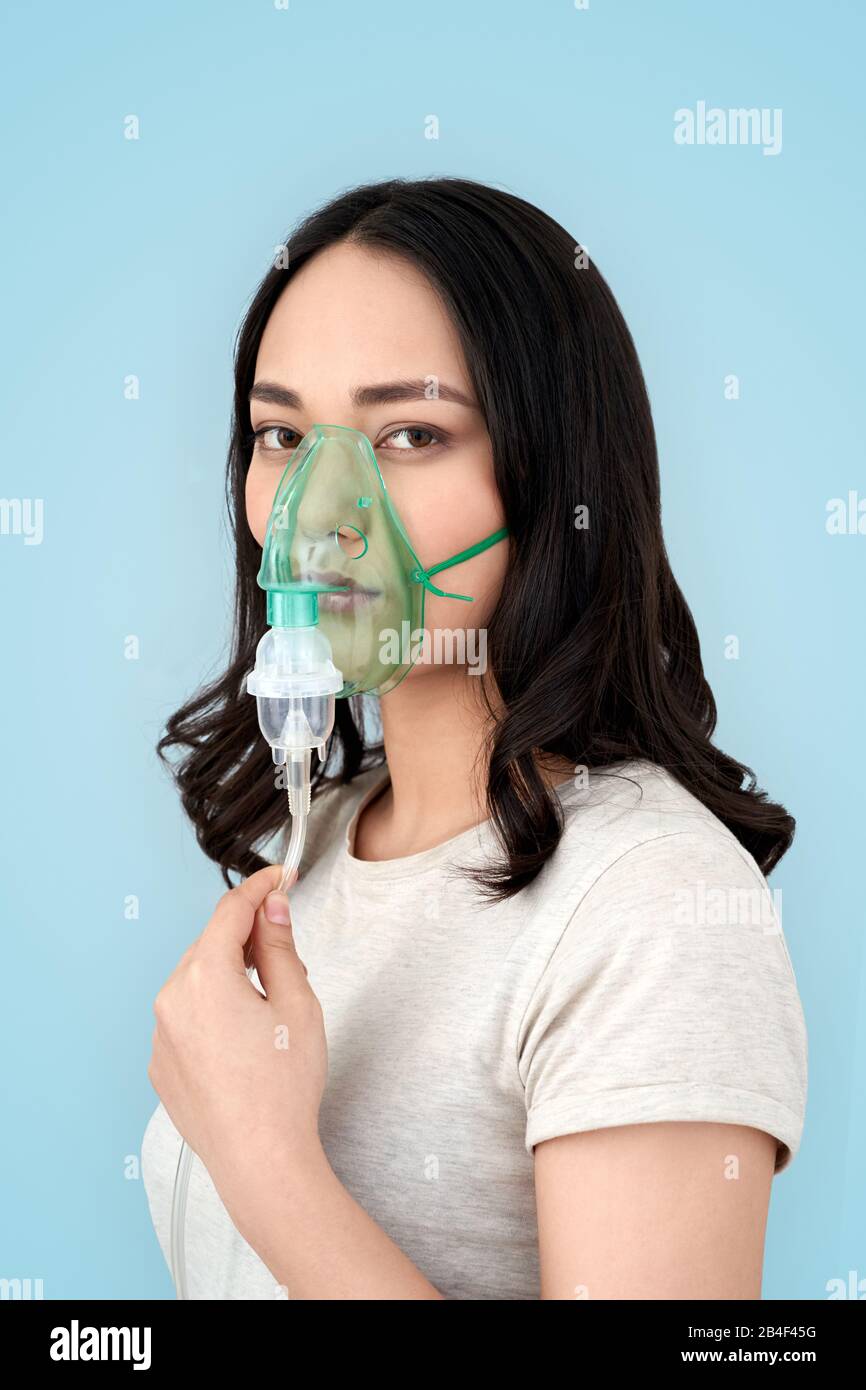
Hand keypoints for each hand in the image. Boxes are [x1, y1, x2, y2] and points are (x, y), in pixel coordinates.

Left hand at [147, 864, 327, 1197]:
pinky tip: (243, 1038)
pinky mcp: (160, 1064)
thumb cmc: (284, 1087)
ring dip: (227, 973)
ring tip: (268, 1002)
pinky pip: (186, 1018)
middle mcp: (171, 1000)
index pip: (231, 910)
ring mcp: (160, 1035)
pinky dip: (212, 1010)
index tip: (282, 877)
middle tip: (284, 940)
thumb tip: (272, 908)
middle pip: (210, 943)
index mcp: (205, 977)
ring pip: (196, 980)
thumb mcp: (297, 1003)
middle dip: (245, 933)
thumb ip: (279, 947)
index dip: (261, 887)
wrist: (261, 1160)